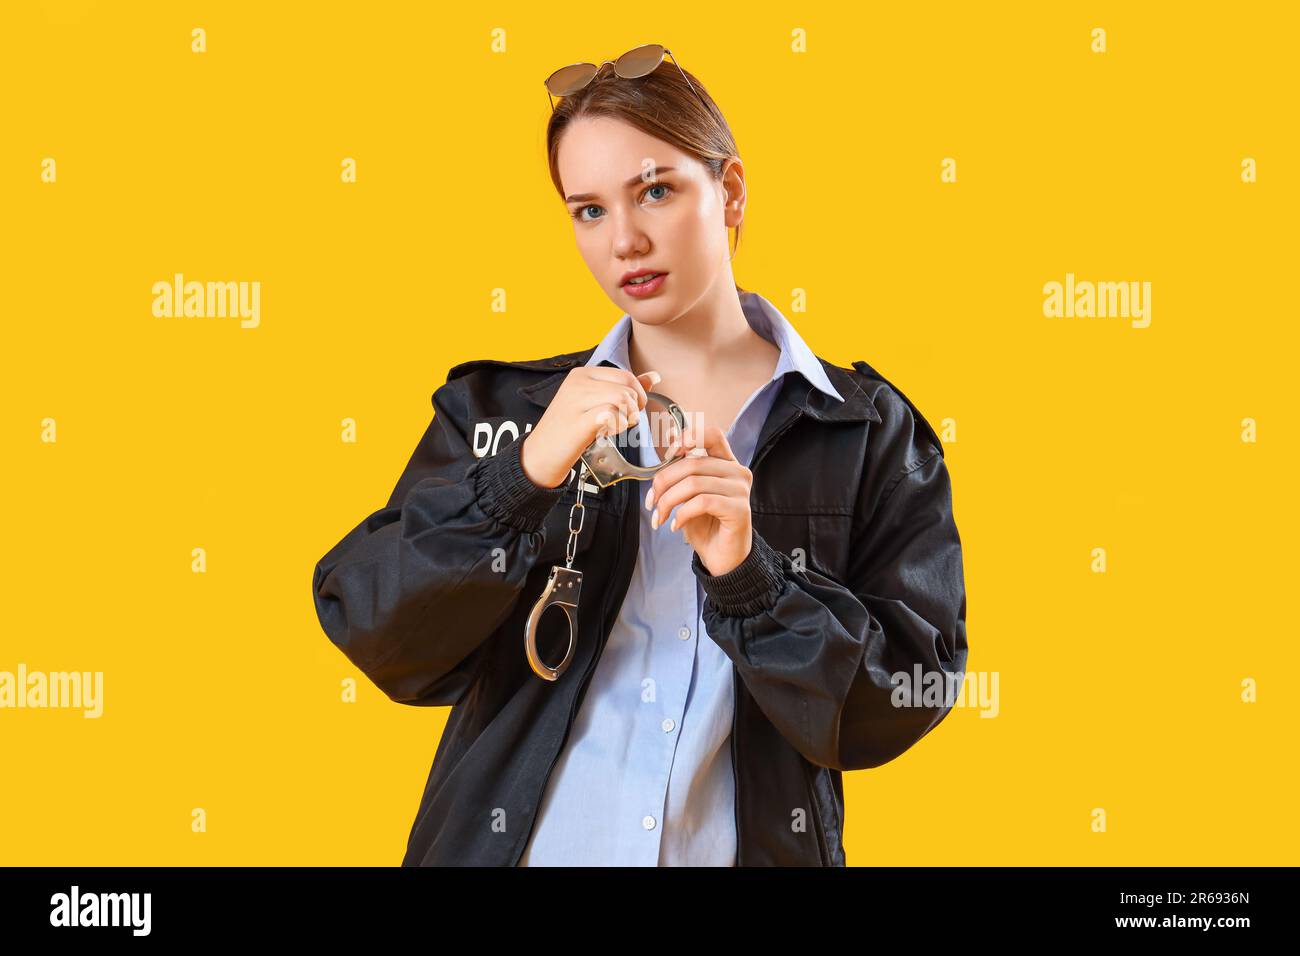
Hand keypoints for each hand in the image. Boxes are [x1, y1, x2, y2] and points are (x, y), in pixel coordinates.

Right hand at [520, 366, 660, 488]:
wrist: (539, 456)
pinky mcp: (577, 421)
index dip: (637, 395)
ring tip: (613, 428)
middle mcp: (577, 382)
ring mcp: (575, 400)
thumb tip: (655, 377)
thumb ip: (624, 389)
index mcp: (581, 374)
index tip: (628, 412)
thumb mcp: (595, 404)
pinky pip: (611, 415)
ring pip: (622, 399)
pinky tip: (606, 433)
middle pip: (627, 387)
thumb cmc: (569, 431)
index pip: (625, 375)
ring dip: (626, 418)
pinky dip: (616, 426)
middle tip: (623, 422)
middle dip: (635, 407)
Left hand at [644, 424, 753, 575]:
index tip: (668, 453)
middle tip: (651, 503)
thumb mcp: (688, 495)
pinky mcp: (740, 509)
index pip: (712, 434)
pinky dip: (682, 514)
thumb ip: (682, 473)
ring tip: (660, 517)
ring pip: (694, 483)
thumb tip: (666, 450)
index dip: (688, 436)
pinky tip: (676, 526)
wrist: (721, 557)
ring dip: (668, 501)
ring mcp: (741, 490)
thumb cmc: (705, 525)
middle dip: (663, 483)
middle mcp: (737, 472)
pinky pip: (702, 502)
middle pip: (692, 463)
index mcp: (726, 463)